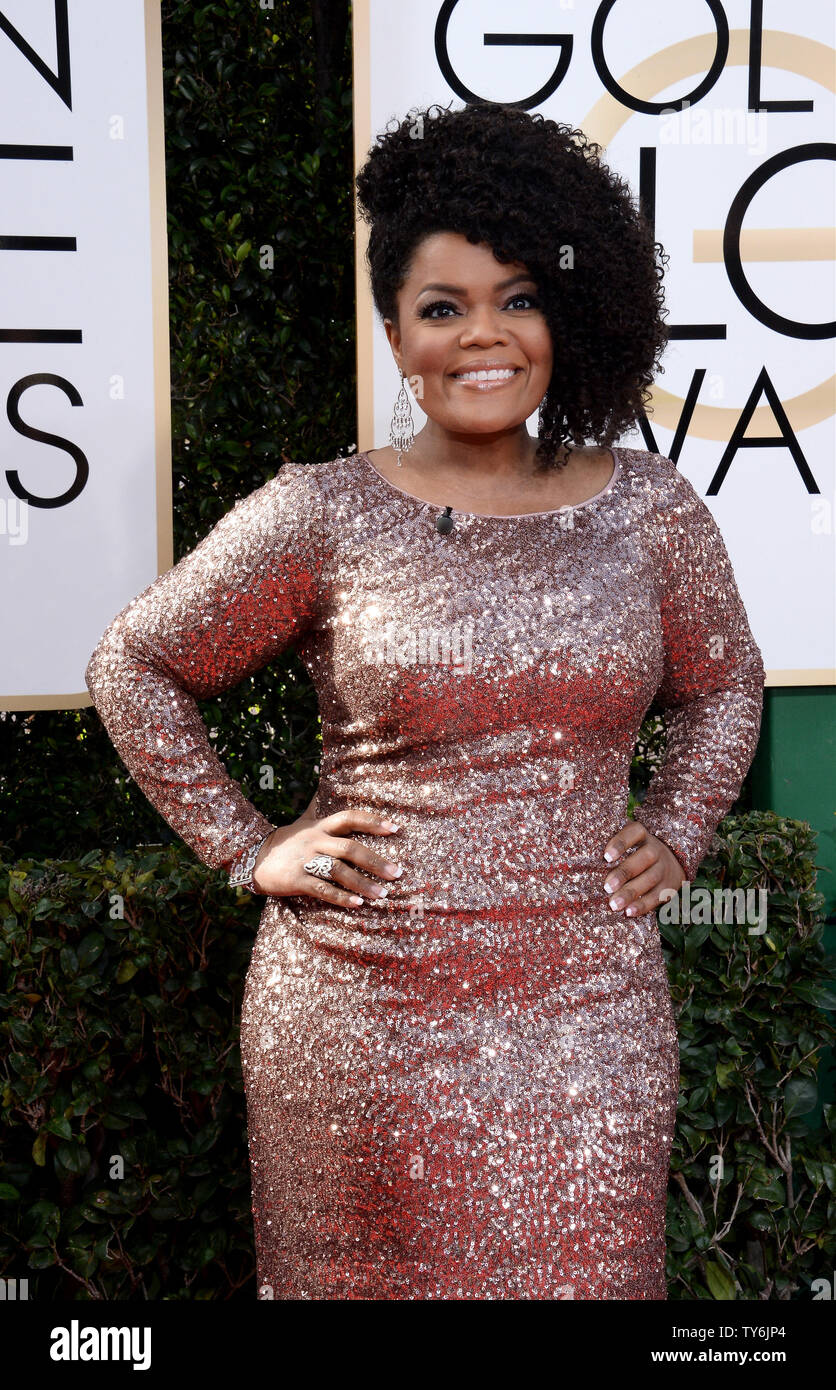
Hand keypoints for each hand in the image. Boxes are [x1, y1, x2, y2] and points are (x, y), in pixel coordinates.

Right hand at [251, 805, 402, 906]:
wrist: (253, 858)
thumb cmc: (285, 841)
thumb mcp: (303, 822)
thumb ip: (317, 807)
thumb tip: (325, 780)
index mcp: (320, 827)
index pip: (349, 818)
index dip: (372, 821)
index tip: (395, 828)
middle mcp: (315, 841)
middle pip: (349, 848)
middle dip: (375, 861)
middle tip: (397, 873)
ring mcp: (305, 860)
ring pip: (338, 871)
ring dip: (362, 883)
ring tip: (382, 893)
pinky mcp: (296, 880)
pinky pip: (322, 889)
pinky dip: (341, 898)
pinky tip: (358, 904)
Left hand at [601, 820, 686, 917]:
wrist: (672, 865)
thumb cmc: (636, 853)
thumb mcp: (629, 844)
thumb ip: (610, 847)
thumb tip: (580, 857)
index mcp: (642, 836)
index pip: (635, 831)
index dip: (621, 842)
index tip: (606, 857)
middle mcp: (655, 850)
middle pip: (644, 857)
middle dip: (625, 872)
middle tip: (607, 887)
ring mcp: (663, 869)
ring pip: (650, 878)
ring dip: (631, 892)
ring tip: (614, 904)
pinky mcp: (668, 888)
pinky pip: (657, 896)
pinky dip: (643, 905)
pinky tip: (628, 911)